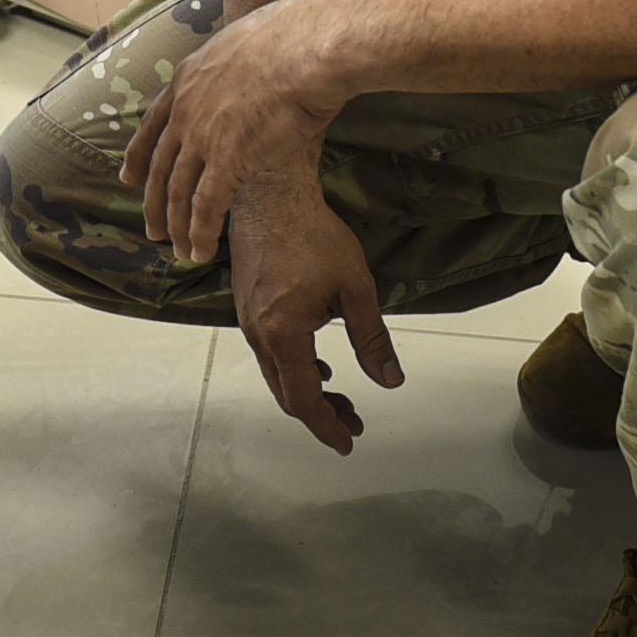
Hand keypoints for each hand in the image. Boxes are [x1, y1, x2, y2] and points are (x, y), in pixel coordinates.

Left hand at [118, 0, 353, 259]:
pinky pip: (206, 206)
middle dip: (152, 202)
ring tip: (178, 250)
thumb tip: (254, 69)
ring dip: (176, 225)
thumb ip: (237, 66)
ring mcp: (202, 136)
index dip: (138, 154)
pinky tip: (200, 251)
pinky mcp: (228, 161)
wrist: (309, 46)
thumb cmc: (296, 37)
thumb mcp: (247, 43)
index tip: (127, 177)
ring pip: (177, 191)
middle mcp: (186, 110)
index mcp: (188, 79)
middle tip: (151, 229)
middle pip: (159, 165)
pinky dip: (200, 233)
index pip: (153, 124)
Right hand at [224, 174, 401, 453]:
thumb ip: (372, 339)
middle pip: (286, 393)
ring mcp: (247, 321)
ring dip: (307, 390)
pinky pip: (269, 352)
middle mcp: (258, 335)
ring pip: (276, 374)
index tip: (347, 442)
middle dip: (320, 413)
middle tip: (353, 422)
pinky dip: (294, 368)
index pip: (304, 398)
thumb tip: (390, 381)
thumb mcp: (355, 289)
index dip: (327, 426)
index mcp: (284, 335)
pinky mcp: (246, 306)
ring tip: (341, 397)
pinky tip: (319, 362)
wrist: (268, 194)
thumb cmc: (312, 235)